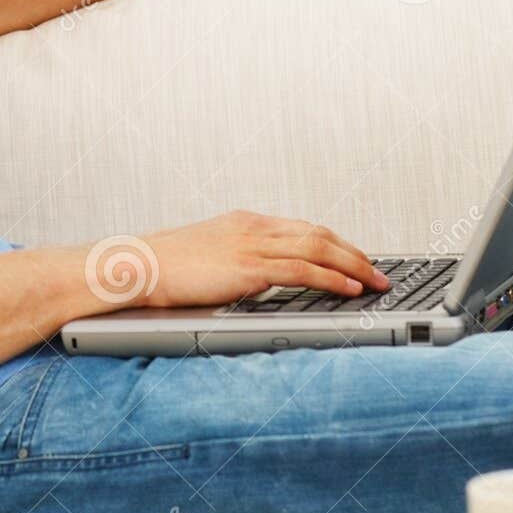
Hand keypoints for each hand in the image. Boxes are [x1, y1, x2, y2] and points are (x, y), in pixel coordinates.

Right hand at [135, 210, 389, 309]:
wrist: (134, 265)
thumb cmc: (163, 268)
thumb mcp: (208, 257)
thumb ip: (236, 263)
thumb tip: (256, 281)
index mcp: (246, 222)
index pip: (304, 228)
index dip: (336, 244)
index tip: (356, 259)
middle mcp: (254, 228)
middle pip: (319, 233)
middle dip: (354, 253)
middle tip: (378, 271)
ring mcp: (251, 245)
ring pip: (318, 248)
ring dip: (353, 266)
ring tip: (374, 283)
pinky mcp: (247, 267)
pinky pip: (301, 270)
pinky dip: (331, 278)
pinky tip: (348, 289)